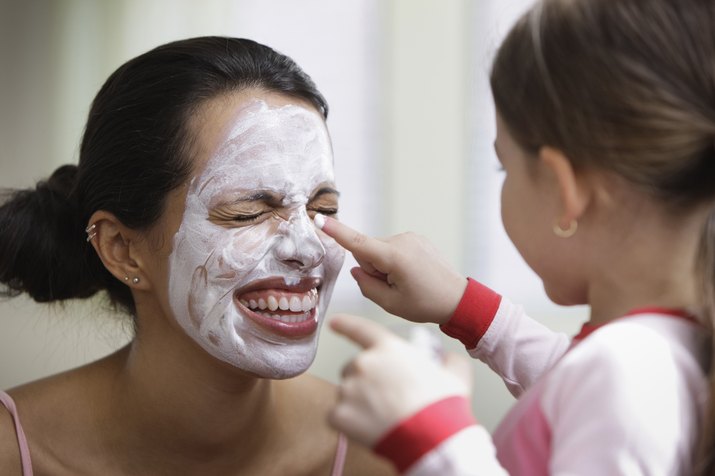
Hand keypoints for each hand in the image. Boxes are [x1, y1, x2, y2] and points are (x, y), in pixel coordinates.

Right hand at [316, 215, 466, 323]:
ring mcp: (410, 237)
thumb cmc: (426, 304)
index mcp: (394, 257)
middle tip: (394, 287)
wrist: (459, 299)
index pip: (357, 243)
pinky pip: (392, 249)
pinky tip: (413, 275)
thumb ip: (366, 286)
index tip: (319, 218)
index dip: (336, 232)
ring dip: (385, 266)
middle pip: (368, 252)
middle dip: (373, 269)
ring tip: (407, 282)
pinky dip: (395, 262)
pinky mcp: (416, 239)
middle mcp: (402, 241)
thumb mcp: (391, 303)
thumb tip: (357, 270)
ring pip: (379, 251)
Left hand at [327, 313, 471, 446]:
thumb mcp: (457, 374)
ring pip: (346, 393)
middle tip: (386, 398)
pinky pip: (338, 416)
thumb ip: (448, 360)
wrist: (433, 439)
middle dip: (365, 380)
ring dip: (358, 402)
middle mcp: (364, 363)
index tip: (334, 323)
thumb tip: (446, 360)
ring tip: (382, 416)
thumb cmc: (443, 407)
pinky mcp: (340, 415)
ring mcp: (349, 389)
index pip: (360, 329)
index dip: (346, 324)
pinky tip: (370, 429)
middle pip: (353, 368)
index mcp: (388, 349)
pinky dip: (349, 423)